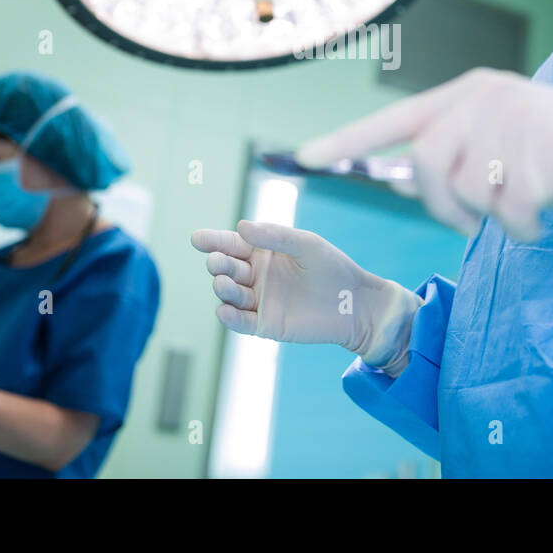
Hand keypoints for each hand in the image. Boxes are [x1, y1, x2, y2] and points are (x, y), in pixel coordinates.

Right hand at [191, 220, 418, 371]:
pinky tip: (224, 311)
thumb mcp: (306, 244)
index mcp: (263, 252)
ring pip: (231, 295)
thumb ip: (275, 236)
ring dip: (223, 288)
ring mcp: (259, 301)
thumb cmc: (333, 268)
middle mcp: (256, 276)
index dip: (213, 240)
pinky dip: (230, 318)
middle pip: (228, 268)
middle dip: (218, 264)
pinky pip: (242, 322)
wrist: (355, 304)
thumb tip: (240, 227)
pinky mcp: (266, 325)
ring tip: (224, 282)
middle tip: (217, 261)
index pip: (231, 244)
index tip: (197, 238)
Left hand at [295, 67, 552, 262]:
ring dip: (490, 216)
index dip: (351, 141)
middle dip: (444, 205)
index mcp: (472, 91)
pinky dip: (523, 228)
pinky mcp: (535, 158)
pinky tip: (549, 211)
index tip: (307, 156)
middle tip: (479, 217)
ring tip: (528, 203)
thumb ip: (462, 149)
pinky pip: (504, 215)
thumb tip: (411, 182)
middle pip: (425, 167)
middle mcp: (484, 98)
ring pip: (463, 194)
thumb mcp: (509, 137)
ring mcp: (510, 124)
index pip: (399, 118)